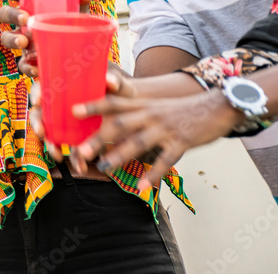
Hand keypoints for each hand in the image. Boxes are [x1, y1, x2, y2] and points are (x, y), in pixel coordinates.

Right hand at [0, 0, 92, 77]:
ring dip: (12, 39)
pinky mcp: (28, 60)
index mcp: (29, 4)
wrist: (80, 50)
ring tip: (24, 42)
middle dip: (12, 15)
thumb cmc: (70, 22)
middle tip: (25, 18)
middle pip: (5, 14)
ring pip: (6, 38)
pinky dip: (27, 66)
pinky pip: (22, 64)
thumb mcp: (76, 10)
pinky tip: (36, 68)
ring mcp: (23, 41)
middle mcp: (21, 21)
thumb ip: (79, 1)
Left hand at [70, 83, 244, 190]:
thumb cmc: (180, 109)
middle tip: (80, 150)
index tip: (72, 111)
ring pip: (138, 142)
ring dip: (120, 156)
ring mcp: (165, 128)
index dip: (93, 106)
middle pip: (120, 125)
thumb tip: (113, 124)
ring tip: (104, 168)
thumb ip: (136, 112)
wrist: (217, 106)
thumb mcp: (156, 105)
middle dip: (99, 138)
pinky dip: (153, 174)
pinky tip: (142, 186)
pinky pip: (165, 160)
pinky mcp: (182, 141)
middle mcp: (150, 114)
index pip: (114, 103)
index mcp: (142, 105)